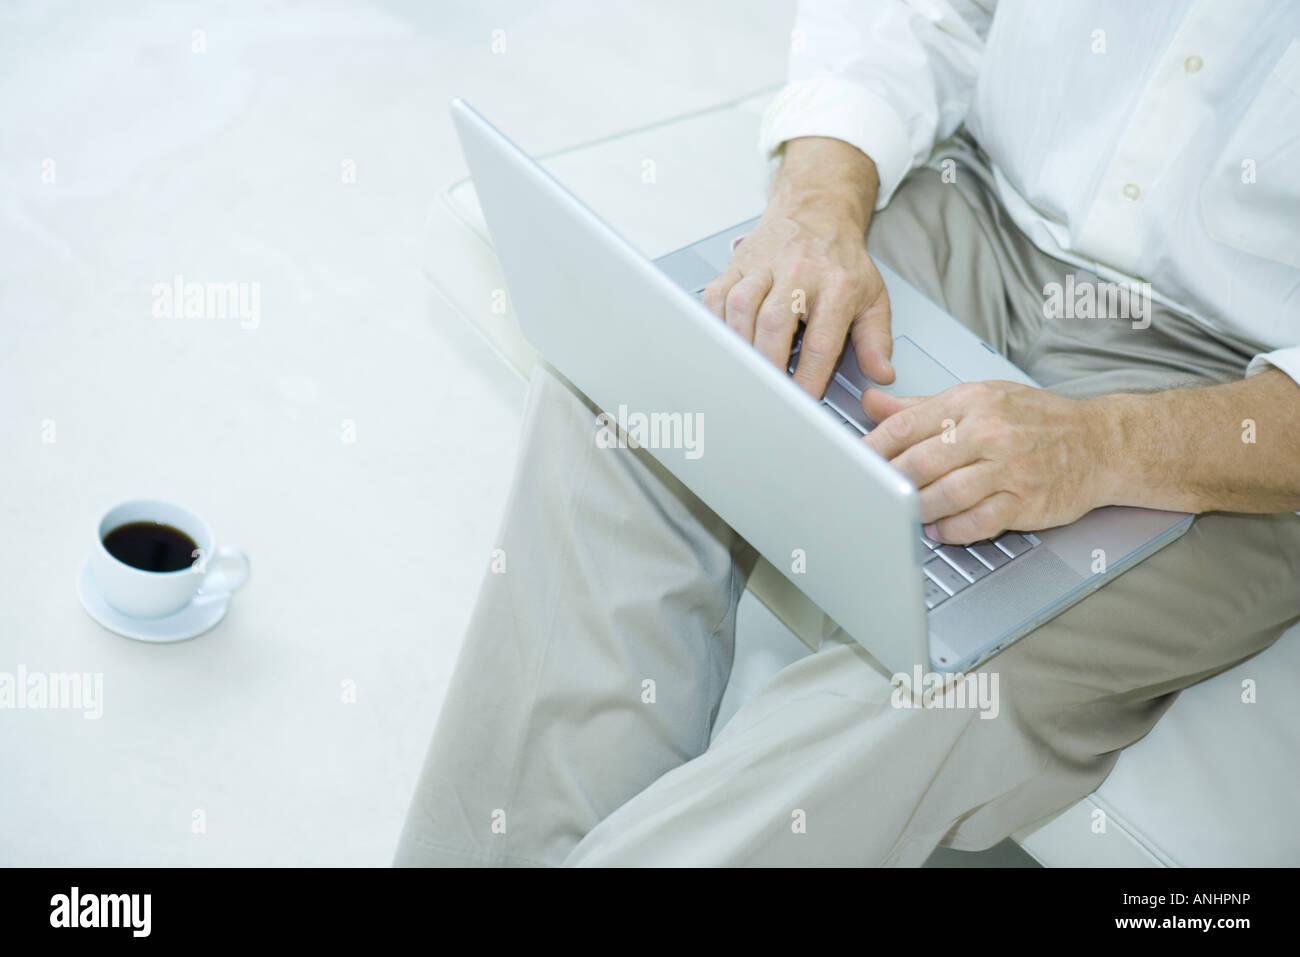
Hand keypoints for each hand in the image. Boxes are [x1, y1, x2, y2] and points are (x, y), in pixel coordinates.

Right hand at [701, 137, 893, 397]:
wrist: (816, 209)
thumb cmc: (840, 259)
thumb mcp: (872, 297)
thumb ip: (876, 340)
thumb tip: (882, 374)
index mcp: (837, 286)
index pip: (821, 342)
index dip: (809, 378)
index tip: (803, 401)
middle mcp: (799, 273)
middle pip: (776, 326)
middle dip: (769, 366)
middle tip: (768, 394)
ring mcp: (764, 266)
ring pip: (742, 309)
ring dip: (741, 347)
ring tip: (746, 372)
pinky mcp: (737, 265)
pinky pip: (717, 298)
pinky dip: (718, 325)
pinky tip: (727, 343)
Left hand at [861, 381, 1117, 543]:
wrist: (1101, 442)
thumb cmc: (1035, 419)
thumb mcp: (979, 398)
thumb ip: (920, 407)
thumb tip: (871, 402)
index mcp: (971, 401)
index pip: (907, 425)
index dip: (872, 447)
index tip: (850, 463)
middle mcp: (989, 431)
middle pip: (921, 461)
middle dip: (888, 482)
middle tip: (870, 495)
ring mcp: (1010, 468)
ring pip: (947, 494)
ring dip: (919, 509)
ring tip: (904, 515)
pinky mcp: (1027, 501)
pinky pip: (979, 522)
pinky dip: (953, 530)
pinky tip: (940, 530)